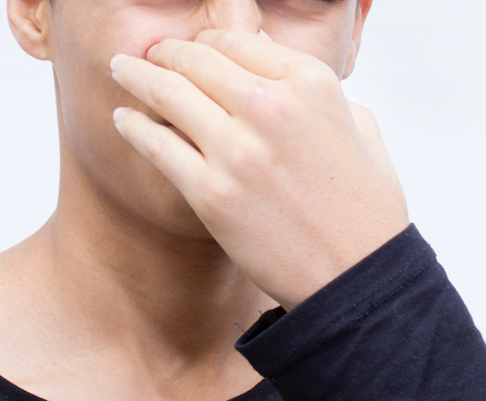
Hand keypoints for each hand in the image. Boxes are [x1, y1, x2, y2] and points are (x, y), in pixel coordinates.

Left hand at [110, 29, 409, 310]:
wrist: (357, 275)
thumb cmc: (365, 206)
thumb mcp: (360, 126)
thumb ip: (316, 94)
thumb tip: (278, 75)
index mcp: (310, 83)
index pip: (237, 41)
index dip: (207, 42)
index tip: (190, 48)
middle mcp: (271, 107)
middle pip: (196, 60)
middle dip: (166, 52)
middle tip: (149, 54)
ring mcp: (238, 151)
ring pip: (167, 94)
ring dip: (136, 76)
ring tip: (121, 69)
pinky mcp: (212, 194)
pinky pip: (157, 146)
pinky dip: (133, 127)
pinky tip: (122, 119)